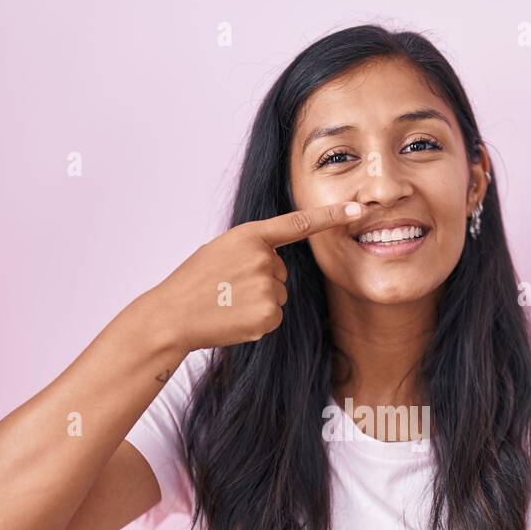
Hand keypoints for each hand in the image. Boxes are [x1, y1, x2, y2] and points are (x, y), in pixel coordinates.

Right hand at [149, 201, 363, 352]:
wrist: (172, 316)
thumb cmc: (193, 283)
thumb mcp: (219, 251)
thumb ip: (251, 249)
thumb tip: (274, 265)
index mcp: (249, 236)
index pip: (298, 223)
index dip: (331, 215)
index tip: (358, 208)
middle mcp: (263, 259)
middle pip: (281, 271)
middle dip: (260, 280)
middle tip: (227, 287)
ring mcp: (266, 287)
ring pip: (278, 294)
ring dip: (257, 301)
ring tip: (227, 303)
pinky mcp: (267, 315)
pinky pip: (274, 316)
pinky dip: (257, 320)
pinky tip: (233, 318)